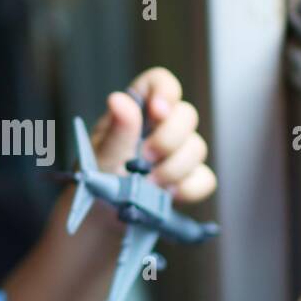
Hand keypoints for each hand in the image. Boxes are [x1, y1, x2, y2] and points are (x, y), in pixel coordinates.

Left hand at [87, 67, 216, 202]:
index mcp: (136, 111)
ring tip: (148, 183)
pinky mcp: (188, 180)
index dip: (166, 91)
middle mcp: (161, 127)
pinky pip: (204, 179)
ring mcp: (177, 153)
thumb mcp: (100, 155)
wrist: (100, 217)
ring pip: (198, 148)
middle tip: (144, 158)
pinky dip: (187, 189)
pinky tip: (166, 194)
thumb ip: (116, 130)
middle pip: (188, 115)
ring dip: (172, 169)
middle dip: (168, 139)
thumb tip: (119, 99)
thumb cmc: (96, 179)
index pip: (160, 83)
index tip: (158, 111)